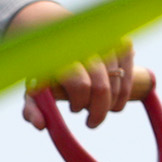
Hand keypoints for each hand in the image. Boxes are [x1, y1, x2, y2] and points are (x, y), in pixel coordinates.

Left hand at [6, 0, 146, 129]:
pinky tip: (115, 104)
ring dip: (111, 103)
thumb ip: (32, 110)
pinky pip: (129, 72)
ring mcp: (106, 42)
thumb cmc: (47, 71)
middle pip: (101, 86)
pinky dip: (124, 92)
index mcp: (61, 56)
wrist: (61, 35)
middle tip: (91, 123)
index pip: (80, 84)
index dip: (80, 102)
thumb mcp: (33, 89)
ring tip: (100, 111)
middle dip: (98, 110)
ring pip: (118, 81)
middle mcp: (85, 45)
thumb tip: (42, 126)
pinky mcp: (122, 42)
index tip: (74, 110)